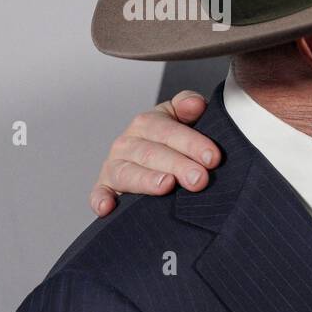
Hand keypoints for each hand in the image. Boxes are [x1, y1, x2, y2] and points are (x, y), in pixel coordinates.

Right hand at [90, 91, 219, 216]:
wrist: (155, 157)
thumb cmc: (173, 140)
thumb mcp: (182, 117)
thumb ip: (188, 106)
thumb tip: (195, 104)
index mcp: (147, 123)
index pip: (168, 131)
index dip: (191, 144)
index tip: (212, 157)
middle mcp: (128, 143)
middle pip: (151, 154)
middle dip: (177, 166)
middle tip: (199, 179)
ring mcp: (114, 166)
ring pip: (127, 173)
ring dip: (147, 180)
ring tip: (167, 185)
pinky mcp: (106, 188)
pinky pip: (99, 194)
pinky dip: (101, 199)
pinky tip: (108, 207)